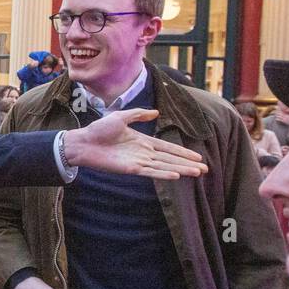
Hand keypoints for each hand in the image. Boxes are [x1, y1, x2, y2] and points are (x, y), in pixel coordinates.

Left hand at [62, 109, 207, 179]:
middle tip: (205, 169)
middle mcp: (143, 153)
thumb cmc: (99, 129)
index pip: (167, 148)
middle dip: (187, 164)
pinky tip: (176, 176)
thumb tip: (156, 112)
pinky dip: (163, 173)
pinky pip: (150, 172)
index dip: (182, 152)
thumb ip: (138, 114)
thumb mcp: (121, 117)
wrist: (83, 141)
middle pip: (170, 159)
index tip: (197, 157)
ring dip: (181, 170)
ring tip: (197, 173)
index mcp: (143, 141)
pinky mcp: (130, 169)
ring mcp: (138, 161)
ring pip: (164, 166)